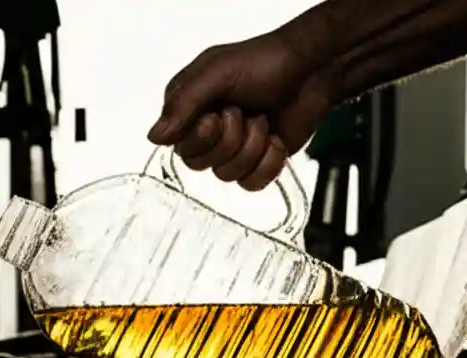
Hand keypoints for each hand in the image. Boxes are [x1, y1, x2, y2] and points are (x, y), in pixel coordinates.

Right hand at [147, 31, 338, 190]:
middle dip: (229, 141)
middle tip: (245, 114)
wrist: (312, 71)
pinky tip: (277, 141)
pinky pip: (251, 184)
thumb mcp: (218, 72)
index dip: (199, 137)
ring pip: (226, 176)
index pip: (177, 143)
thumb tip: (154, 137)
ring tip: (264, 121)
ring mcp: (233, 148)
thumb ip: (184, 104)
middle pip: (198, 163)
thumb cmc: (265, 63)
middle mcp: (207, 130)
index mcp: (189, 106)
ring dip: (252, 148)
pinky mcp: (258, 161)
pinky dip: (268, 164)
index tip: (216, 117)